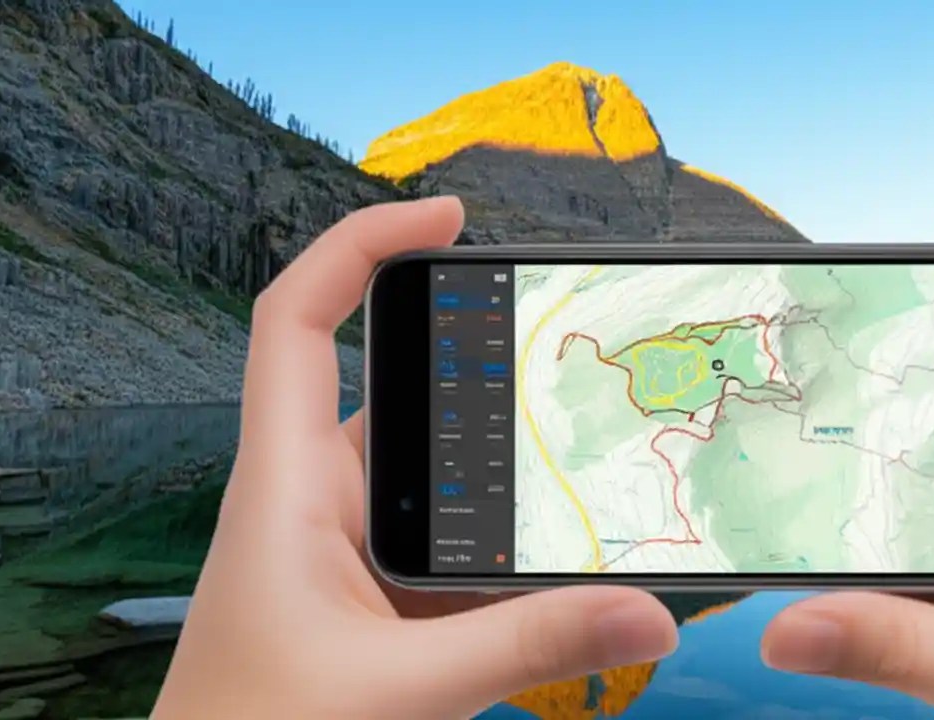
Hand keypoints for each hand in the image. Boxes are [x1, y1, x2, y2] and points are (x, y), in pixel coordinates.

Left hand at [151, 197, 677, 719]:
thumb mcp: (403, 691)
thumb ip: (530, 647)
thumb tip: (646, 611)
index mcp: (287, 488)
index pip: (297, 321)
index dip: (360, 245)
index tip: (445, 215)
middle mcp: (316, 503)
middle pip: (398, 391)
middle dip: (481, 370)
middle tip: (571, 354)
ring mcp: (349, 555)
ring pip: (438, 478)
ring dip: (505, 473)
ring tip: (592, 457)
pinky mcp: (378, 604)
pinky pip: (452, 550)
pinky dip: (506, 548)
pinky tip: (564, 561)